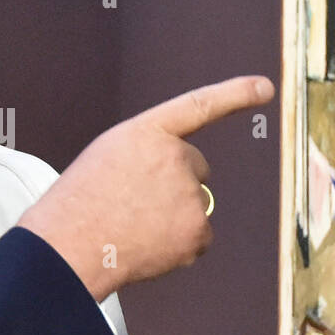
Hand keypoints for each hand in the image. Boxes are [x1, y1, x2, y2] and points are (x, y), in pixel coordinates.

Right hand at [17, 75, 274, 300]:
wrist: (68, 248)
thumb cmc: (78, 204)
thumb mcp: (107, 157)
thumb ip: (148, 152)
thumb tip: (183, 175)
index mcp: (146, 132)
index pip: (199, 106)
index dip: (235, 94)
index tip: (266, 87)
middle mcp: (175, 156)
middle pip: (195, 167)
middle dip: (175, 185)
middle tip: (134, 204)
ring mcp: (189, 194)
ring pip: (194, 205)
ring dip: (174, 217)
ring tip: (132, 227)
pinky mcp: (198, 230)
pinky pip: (197, 237)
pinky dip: (178, 246)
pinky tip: (146, 246)